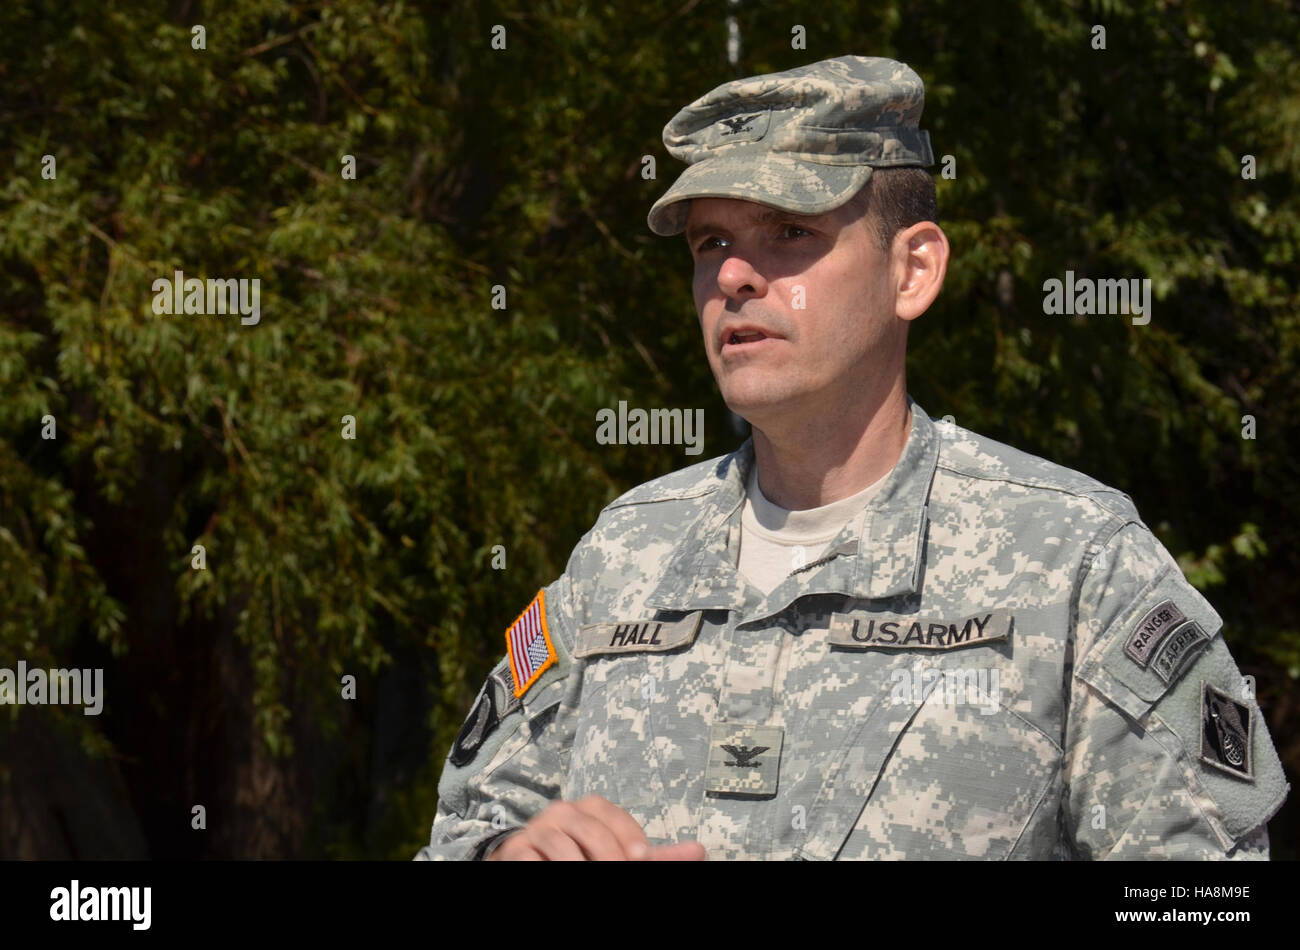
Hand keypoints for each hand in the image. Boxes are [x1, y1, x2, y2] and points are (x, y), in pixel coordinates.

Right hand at [485, 794, 707, 860]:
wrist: (527, 862)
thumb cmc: (579, 857)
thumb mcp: (616, 856)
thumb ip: (654, 857)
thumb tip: (699, 850)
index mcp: (589, 809)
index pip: (610, 816)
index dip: (627, 837)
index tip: (640, 858)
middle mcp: (562, 813)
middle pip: (587, 828)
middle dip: (606, 855)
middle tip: (618, 873)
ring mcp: (536, 830)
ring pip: (558, 843)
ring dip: (576, 863)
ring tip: (589, 874)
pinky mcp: (515, 850)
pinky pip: (530, 856)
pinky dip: (545, 866)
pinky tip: (559, 872)